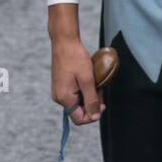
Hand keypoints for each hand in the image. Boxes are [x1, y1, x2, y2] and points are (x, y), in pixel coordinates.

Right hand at [49, 3, 102, 123]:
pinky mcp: (61, 85)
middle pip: (78, 111)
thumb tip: (95, 116)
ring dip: (89, 96)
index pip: (79, 119)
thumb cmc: (75, 58)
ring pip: (78, 102)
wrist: (64, 42)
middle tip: (100, 90)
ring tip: (95, 83)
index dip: (93, 115)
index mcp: (64, 98)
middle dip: (92, 104)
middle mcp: (59, 97)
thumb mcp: (87, 79)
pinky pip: (74, 95)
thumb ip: (91, 99)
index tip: (102, 103)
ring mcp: (59, 91)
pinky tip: (88, 80)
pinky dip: (83, 90)